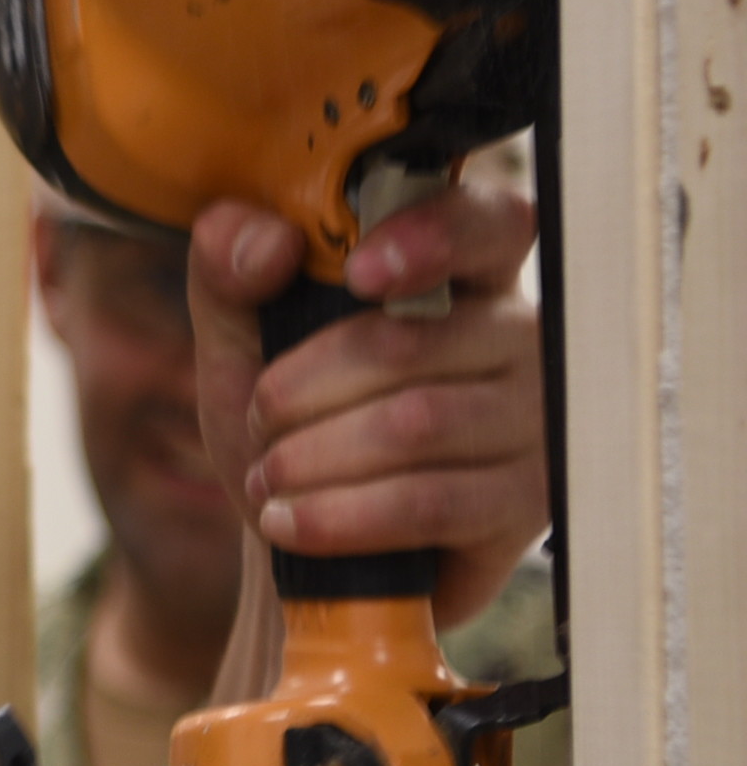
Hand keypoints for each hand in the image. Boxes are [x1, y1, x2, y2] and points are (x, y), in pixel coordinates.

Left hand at [189, 186, 548, 624]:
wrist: (307, 541)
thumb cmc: (291, 424)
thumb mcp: (239, 343)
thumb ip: (229, 273)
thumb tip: (264, 238)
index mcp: (462, 277)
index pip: (488, 224)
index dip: (431, 238)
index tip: (358, 273)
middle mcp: (519, 338)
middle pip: (407, 345)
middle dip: (299, 392)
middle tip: (260, 423)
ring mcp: (535, 422)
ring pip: (414, 425)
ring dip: (310, 457)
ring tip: (268, 476)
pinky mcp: (527, 505)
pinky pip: (426, 501)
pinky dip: (337, 514)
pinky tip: (289, 521)